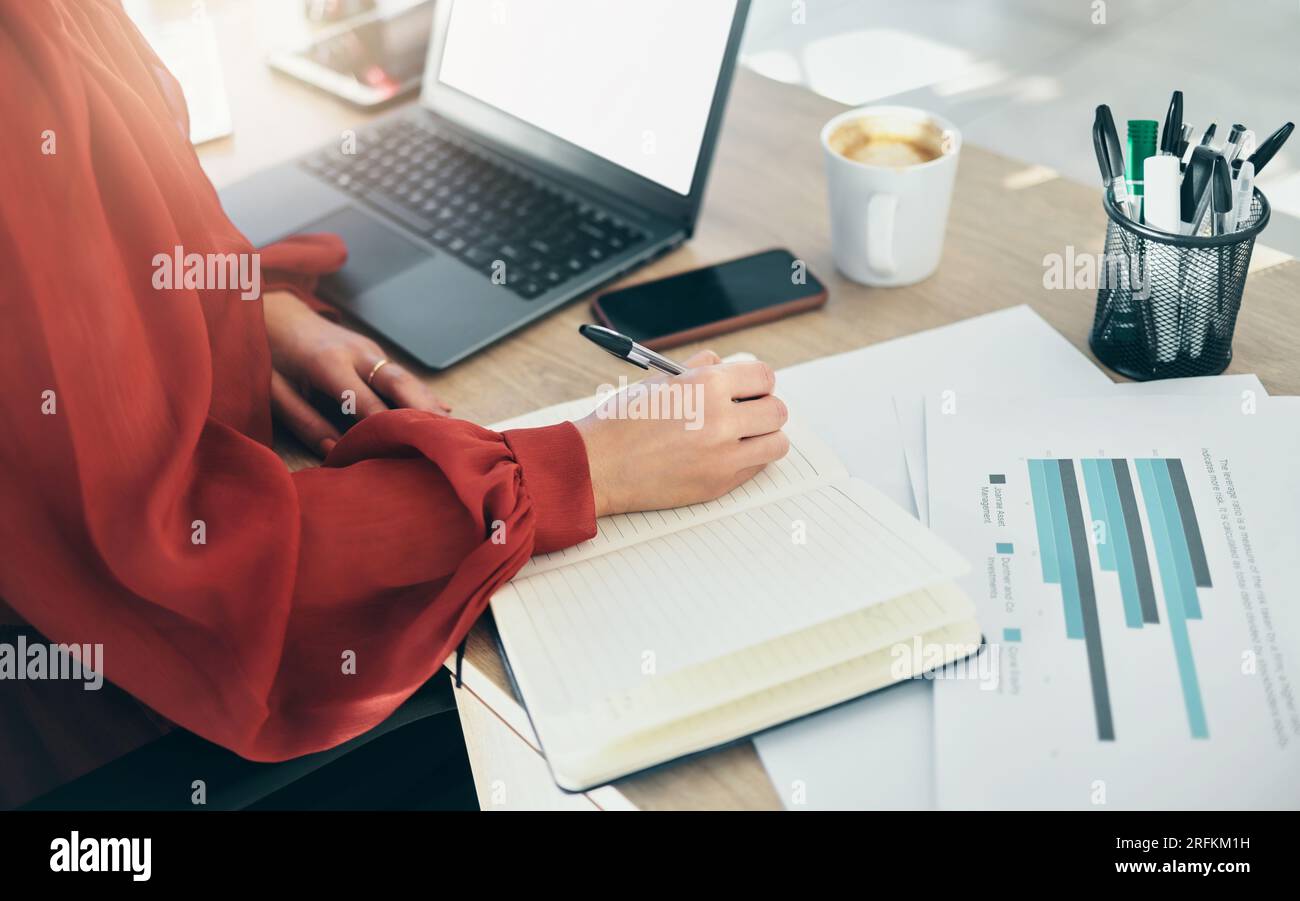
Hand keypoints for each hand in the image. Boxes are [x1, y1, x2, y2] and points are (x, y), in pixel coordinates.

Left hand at [262, 290, 450, 455]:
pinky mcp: (374, 353)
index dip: (385, 426)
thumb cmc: (270, 355)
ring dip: (431, 403)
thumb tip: (335, 448)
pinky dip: (424, 394)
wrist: (274, 310)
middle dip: (423, 410)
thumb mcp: (274, 390)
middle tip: (444, 436)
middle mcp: (356, 353)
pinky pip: (403, 375)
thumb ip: (304, 421)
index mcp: (328, 363)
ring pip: (407, 378)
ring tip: (453, 429)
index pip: (365, 401)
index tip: (404, 450)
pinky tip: (445, 411)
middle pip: (398, 383)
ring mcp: (369, 350)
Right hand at [573, 351, 788, 516]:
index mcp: (706, 385)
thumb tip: (723, 363)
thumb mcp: (658, 380)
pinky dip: (748, 460)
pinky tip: (725, 455)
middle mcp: (721, 419)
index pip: (764, 377)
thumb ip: (698, 368)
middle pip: (776, 411)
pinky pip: (756, 468)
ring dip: (763, 437)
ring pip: (776, 443)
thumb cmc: (622, 421)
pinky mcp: (719, 484)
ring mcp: (723, 456)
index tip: (751, 388)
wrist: (598, 465)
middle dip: (763, 408)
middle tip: (747, 412)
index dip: (758, 382)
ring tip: (742, 436)